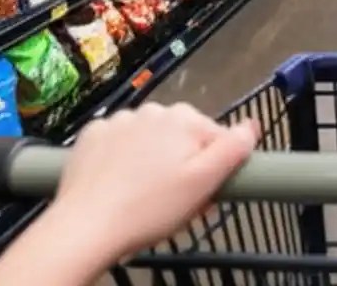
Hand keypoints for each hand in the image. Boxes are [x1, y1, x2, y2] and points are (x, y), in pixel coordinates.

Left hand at [49, 102, 259, 257]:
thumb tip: (251, 125)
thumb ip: (233, 149)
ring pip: (150, 138)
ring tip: (142, 195)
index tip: (202, 195)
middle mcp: (153, 109)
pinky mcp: (91, 134)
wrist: (84, 227)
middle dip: (184, 163)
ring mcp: (118, 120)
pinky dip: (122, 157)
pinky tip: (117, 183)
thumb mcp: (204, 184)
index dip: (214, 169)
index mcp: (185, 118)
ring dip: (153, 159)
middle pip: (183, 137)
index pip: (217, 139)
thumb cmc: (151, 208)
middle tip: (174, 200)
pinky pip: (118, 142)